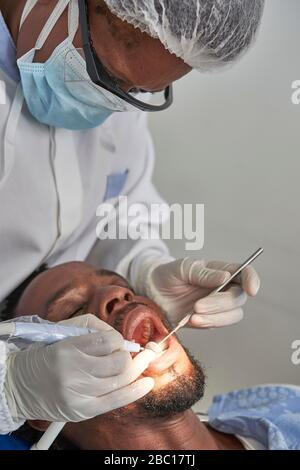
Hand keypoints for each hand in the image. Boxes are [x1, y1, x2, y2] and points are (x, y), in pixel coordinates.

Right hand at [4, 314, 154, 421]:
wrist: (21, 384)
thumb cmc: (45, 354)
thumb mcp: (63, 331)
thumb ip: (94, 327)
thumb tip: (121, 337)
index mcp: (68, 348)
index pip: (109, 340)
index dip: (119, 340)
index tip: (118, 342)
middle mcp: (73, 372)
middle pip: (119, 362)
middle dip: (128, 356)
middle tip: (126, 353)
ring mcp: (78, 393)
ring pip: (120, 380)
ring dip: (133, 369)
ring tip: (140, 362)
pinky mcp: (82, 410)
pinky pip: (116, 400)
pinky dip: (136, 391)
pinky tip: (147, 384)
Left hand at [142, 257, 259, 327]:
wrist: (153, 291)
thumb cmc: (169, 274)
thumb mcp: (183, 268)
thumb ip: (204, 273)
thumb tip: (226, 277)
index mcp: (220, 270)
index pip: (244, 273)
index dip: (252, 280)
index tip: (252, 290)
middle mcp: (224, 288)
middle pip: (239, 298)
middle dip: (221, 304)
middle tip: (198, 306)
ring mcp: (217, 306)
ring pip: (232, 315)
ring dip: (215, 317)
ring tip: (193, 316)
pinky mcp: (209, 320)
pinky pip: (217, 324)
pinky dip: (207, 323)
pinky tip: (191, 320)